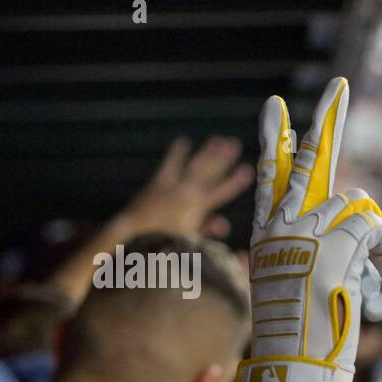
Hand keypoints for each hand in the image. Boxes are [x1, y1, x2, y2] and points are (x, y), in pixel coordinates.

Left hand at [121, 136, 253, 237]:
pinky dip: (176, 154)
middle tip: (235, 143)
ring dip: (206, 152)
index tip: (248, 169)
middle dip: (222, 158)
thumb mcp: (191, 240)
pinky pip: (169, 165)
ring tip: (218, 139)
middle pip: (208, 172)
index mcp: (197, 208)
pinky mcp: (158, 182)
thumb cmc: (164, 242)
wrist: (133, 234)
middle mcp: (186, 192)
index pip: (221, 192)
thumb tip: (224, 224)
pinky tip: (184, 141)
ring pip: (193, 166)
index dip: (235, 181)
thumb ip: (208, 230)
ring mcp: (172, 184)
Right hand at [235, 77, 381, 381]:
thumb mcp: (305, 293)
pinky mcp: (329, 251)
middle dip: (326, 122)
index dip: (275, 142)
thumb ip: (319, 257)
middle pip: (310, 163)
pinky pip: (376, 230)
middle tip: (337, 86)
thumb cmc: (304, 347)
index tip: (276, 109)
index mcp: (268, 238)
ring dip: (379, 236)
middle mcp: (279, 229)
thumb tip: (348, 238)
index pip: (271, 178)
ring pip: (356, 203)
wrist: (295, 376)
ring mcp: (301, 236)